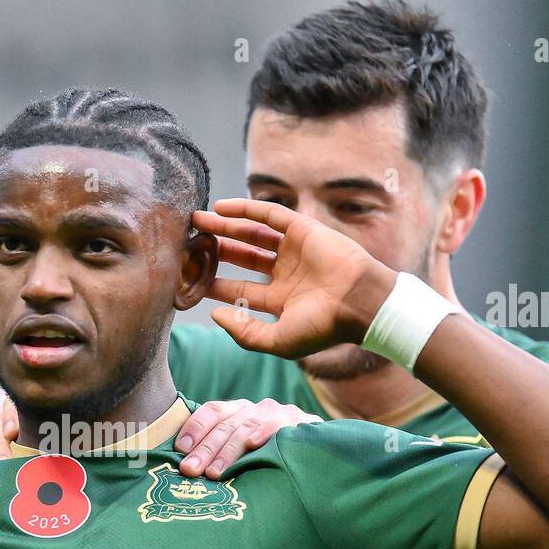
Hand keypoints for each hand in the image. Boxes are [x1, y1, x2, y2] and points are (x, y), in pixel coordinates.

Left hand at [174, 398, 322, 477]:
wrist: (320, 451)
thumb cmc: (273, 456)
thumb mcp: (245, 452)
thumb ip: (221, 454)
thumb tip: (186, 471)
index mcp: (239, 412)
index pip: (213, 411)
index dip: (195, 427)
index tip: (179, 449)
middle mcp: (255, 409)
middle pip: (225, 425)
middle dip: (204, 449)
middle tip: (189, 470)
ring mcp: (277, 414)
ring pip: (246, 428)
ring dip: (227, 450)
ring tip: (214, 473)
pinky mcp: (299, 424)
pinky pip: (278, 425)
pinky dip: (264, 432)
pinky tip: (253, 444)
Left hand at [191, 198, 394, 357]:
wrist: (359, 302)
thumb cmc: (322, 327)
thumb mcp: (278, 340)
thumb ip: (244, 333)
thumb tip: (215, 316)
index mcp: (280, 300)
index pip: (239, 290)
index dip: (214, 284)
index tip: (189, 278)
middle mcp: (285, 274)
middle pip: (242, 259)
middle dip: (216, 251)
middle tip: (189, 244)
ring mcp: (294, 251)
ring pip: (252, 235)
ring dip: (225, 227)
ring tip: (197, 220)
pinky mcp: (303, 229)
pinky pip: (269, 214)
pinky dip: (246, 209)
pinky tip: (220, 208)